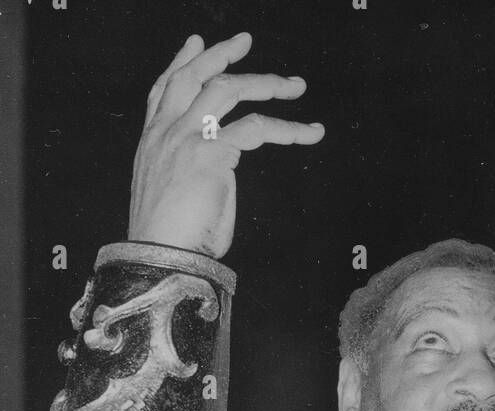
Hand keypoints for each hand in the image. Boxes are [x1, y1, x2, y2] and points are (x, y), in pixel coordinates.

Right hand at [127, 32, 324, 258]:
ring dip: (266, 83)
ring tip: (294, 86)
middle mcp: (167, 131)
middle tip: (247, 41)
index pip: (164, 87)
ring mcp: (188, 139)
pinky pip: (258, 128)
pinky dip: (289, 130)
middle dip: (224, 54)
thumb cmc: (170, 236)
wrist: (161, 255)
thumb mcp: (175, 193)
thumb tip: (220, 169)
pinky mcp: (212, 155)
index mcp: (154, 139)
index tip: (196, 41)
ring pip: (228, 90)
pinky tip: (309, 133)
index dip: (181, 60)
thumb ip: (194, 171)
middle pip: (197, 76)